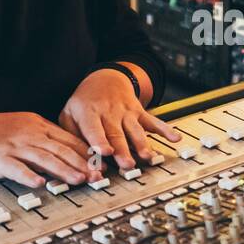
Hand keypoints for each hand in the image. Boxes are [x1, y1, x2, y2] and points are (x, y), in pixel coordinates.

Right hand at [0, 110, 97, 187]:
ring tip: (79, 180)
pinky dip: (29, 176)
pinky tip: (40, 184)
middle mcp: (31, 135)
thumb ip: (47, 138)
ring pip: (45, 158)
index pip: (69, 140)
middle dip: (82, 164)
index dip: (87, 153)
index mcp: (39, 126)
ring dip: (64, 170)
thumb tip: (69, 151)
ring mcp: (16, 147)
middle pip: (62, 150)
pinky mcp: (1, 159)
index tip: (100, 164)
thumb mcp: (26, 126)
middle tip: (97, 176)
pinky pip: (17, 168)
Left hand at [59, 68, 181, 170]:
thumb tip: (78, 159)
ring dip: (142, 144)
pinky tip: (174, 138)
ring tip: (147, 157)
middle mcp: (109, 113)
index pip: (93, 128)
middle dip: (123, 150)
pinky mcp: (140, 113)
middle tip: (127, 164)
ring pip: (135, 130)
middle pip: (117, 134)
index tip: (105, 152)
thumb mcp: (68, 114)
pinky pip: (153, 122)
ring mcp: (126, 113)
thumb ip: (72, 135)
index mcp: (89, 113)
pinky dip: (165, 130)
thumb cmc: (85, 102)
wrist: (105, 78)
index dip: (99, 140)